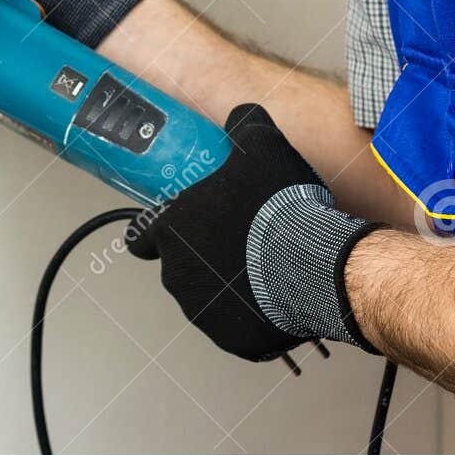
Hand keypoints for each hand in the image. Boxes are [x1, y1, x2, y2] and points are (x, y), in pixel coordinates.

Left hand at [128, 103, 379, 359]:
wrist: (312, 264)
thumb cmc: (277, 206)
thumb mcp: (262, 145)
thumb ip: (244, 125)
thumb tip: (241, 114)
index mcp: (173, 229)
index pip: (142, 236)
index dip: (158, 230)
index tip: (178, 227)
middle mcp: (178, 274)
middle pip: (180, 265)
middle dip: (205, 254)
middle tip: (241, 238)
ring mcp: (202, 311)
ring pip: (206, 295)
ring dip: (226, 283)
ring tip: (265, 264)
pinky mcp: (230, 339)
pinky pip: (235, 323)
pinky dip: (250, 311)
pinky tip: (277, 291)